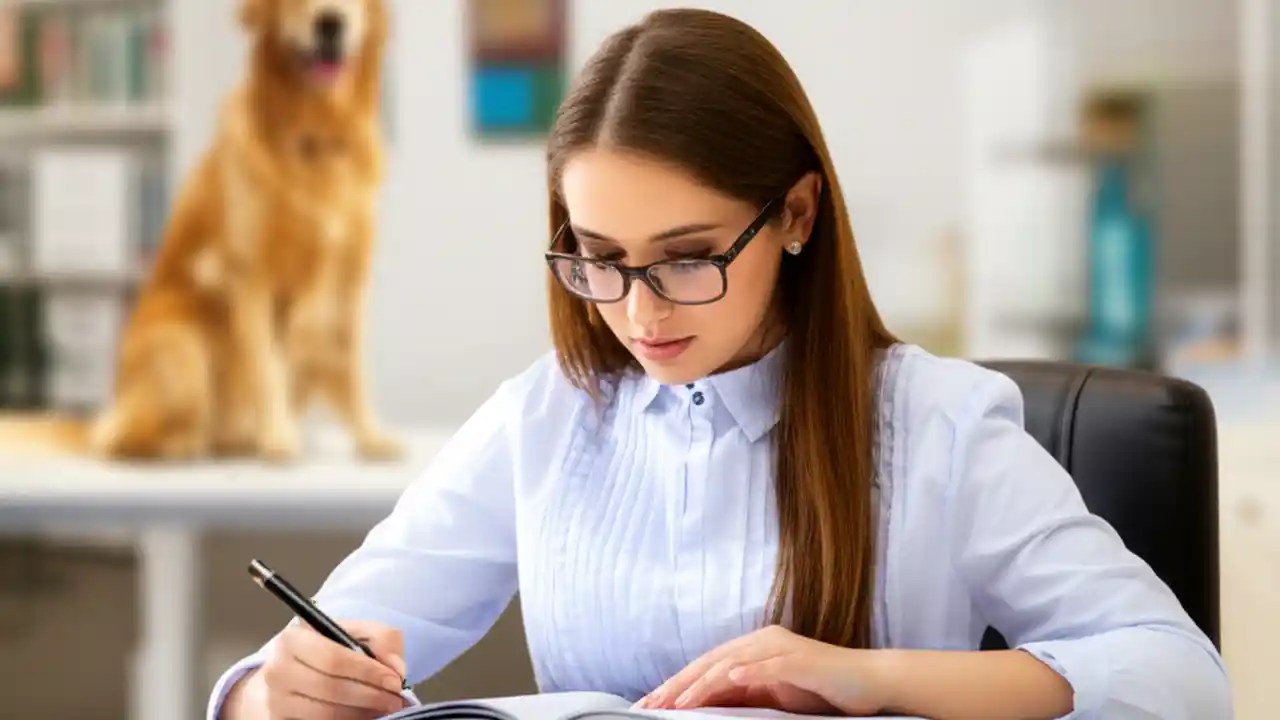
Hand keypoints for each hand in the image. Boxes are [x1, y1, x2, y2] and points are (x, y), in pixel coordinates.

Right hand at [222, 619, 409, 718]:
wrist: (289, 674)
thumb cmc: (326, 651)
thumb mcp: (354, 633)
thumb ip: (382, 640)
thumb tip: (396, 668)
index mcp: (293, 640)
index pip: (334, 659)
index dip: (368, 672)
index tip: (394, 680)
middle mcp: (277, 671)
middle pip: (331, 689)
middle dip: (370, 695)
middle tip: (394, 699)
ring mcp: (275, 700)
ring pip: (326, 713)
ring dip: (361, 713)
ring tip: (382, 708)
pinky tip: (362, 715)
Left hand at [636, 625, 886, 715]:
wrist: (868, 681)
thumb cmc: (822, 689)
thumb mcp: (774, 696)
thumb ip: (743, 696)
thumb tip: (706, 706)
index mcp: (753, 648)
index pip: (706, 667)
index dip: (678, 684)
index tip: (651, 703)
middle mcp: (763, 642)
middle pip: (711, 662)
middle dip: (679, 684)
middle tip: (652, 704)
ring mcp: (782, 648)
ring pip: (733, 663)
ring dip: (704, 683)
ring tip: (680, 701)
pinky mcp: (802, 659)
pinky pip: (770, 665)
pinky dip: (748, 672)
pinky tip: (729, 680)